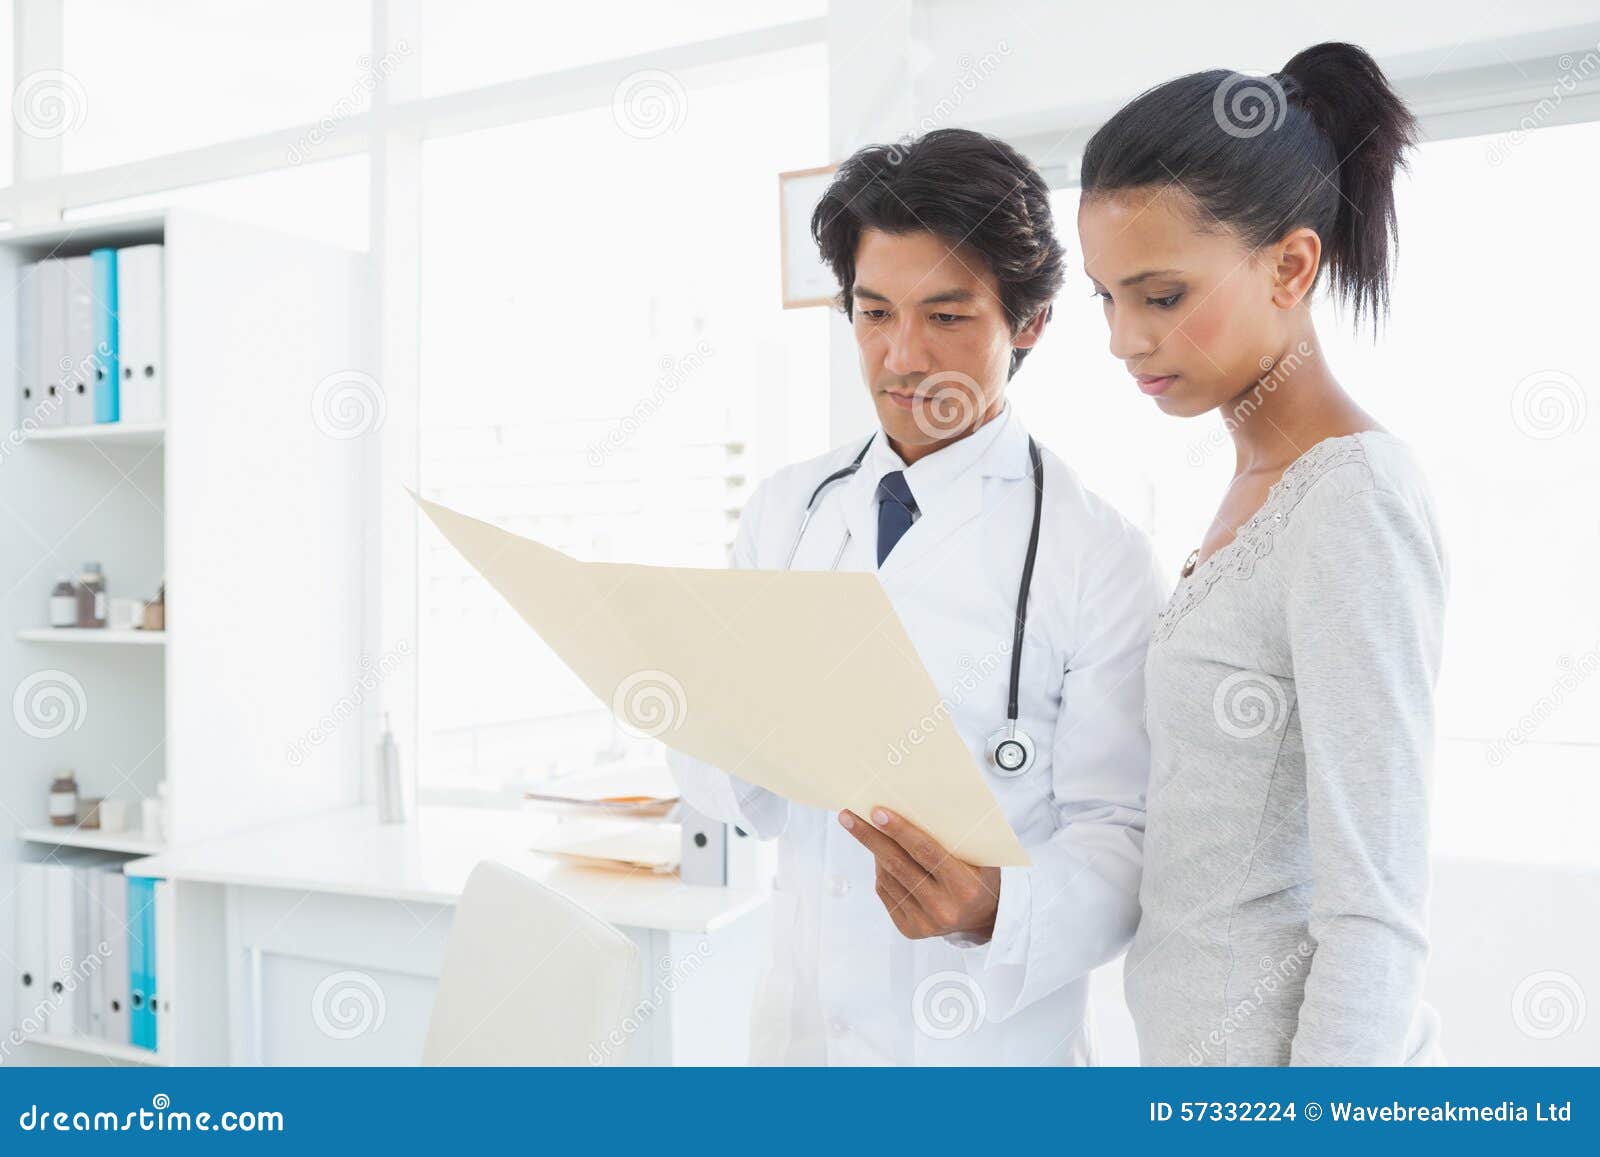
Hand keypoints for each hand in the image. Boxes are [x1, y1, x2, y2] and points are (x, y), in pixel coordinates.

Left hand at [839, 807, 1000, 940]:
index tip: (877, 812)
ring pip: (888, 877)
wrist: (984, 916)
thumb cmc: (979, 874)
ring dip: (874, 851)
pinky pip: (886, 891)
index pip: (926, 852)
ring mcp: (924, 923)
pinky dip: (881, 870)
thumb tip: (907, 807)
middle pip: (898, 865)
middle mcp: (943, 908)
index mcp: (965, 887)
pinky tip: (881, 856)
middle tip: (848, 815)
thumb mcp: (977, 855)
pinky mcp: (910, 930)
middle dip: (870, 837)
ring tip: (864, 828)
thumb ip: (951, 836)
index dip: (900, 831)